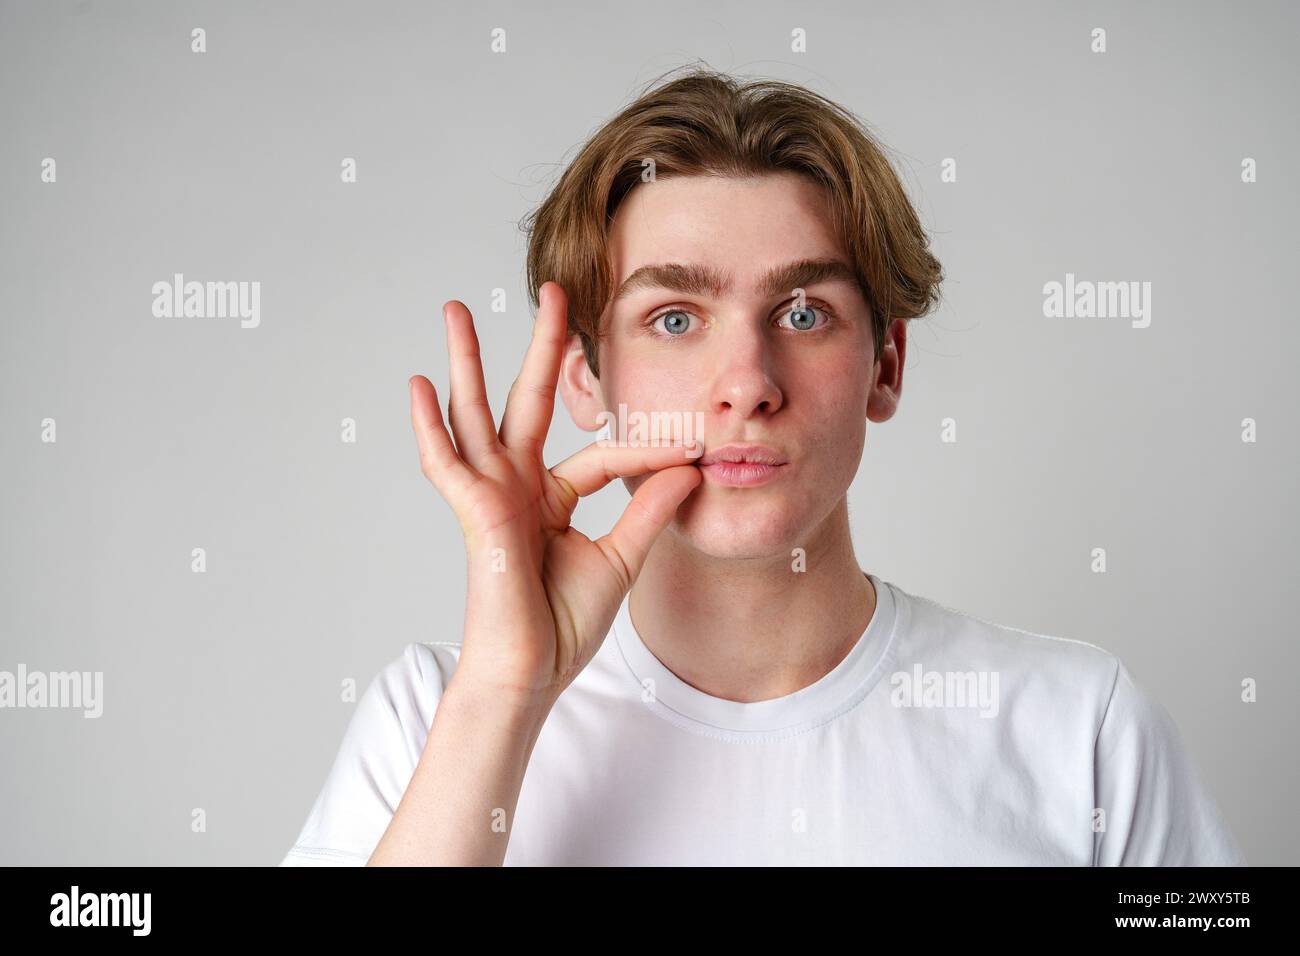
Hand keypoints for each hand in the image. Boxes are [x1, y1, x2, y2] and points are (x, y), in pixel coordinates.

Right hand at [409, 281, 702, 705]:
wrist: (532, 673)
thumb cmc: (563, 626)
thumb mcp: (619, 560)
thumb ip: (647, 512)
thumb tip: (686, 471)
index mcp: (551, 497)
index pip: (603, 453)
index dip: (649, 453)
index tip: (693, 452)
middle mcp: (518, 486)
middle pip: (530, 402)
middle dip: (544, 348)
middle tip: (554, 293)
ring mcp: (492, 496)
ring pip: (478, 414)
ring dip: (467, 362)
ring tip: (455, 312)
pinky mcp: (475, 513)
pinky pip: (447, 463)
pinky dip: (431, 426)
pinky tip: (421, 385)